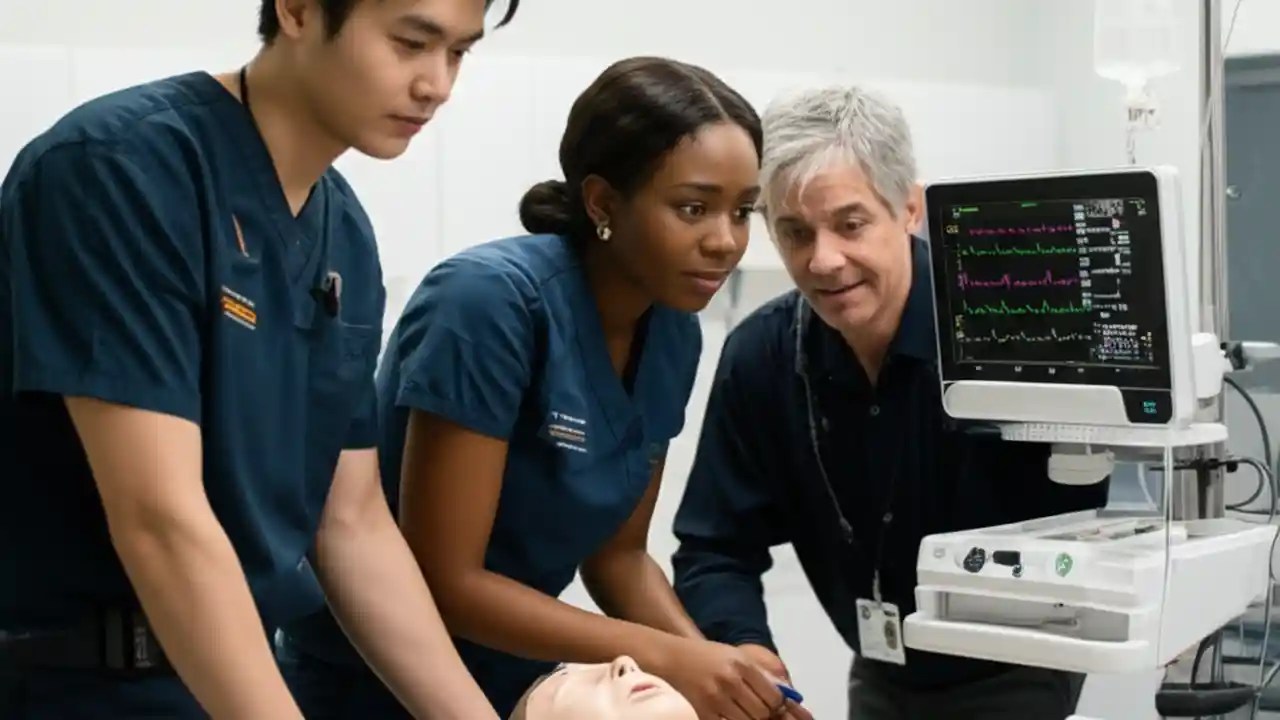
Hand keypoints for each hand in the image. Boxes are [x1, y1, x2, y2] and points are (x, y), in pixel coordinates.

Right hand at [656, 638, 784, 719]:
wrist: (670, 658)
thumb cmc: (705, 656)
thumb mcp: (734, 655)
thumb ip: (759, 674)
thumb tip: (785, 693)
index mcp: (741, 664)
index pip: (773, 696)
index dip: (776, 705)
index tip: (771, 705)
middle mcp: (730, 680)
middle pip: (762, 713)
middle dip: (762, 715)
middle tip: (754, 710)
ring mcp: (716, 698)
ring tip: (739, 711)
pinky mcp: (703, 712)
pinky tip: (726, 713)